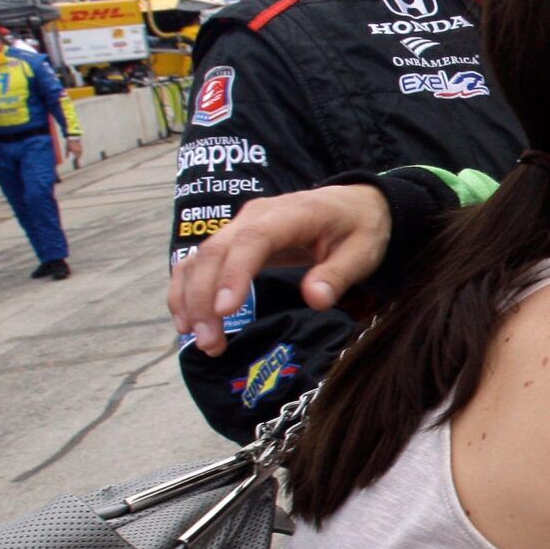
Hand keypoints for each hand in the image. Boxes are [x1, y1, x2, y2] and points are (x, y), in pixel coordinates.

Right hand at [168, 183, 391, 353]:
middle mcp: (255, 216)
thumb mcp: (363, 252)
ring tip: (200, 341)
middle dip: (204, 299)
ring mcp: (239, 226)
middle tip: (209, 343)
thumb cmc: (359, 229)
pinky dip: (187, 290)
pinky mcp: (233, 240)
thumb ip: (338, 274)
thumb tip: (315, 299)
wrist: (354, 205)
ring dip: (190, 299)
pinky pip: (199, 262)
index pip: (252, 241)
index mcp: (290, 215)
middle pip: (216, 252)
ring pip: (200, 258)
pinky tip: (188, 322)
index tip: (224, 311)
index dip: (234, 275)